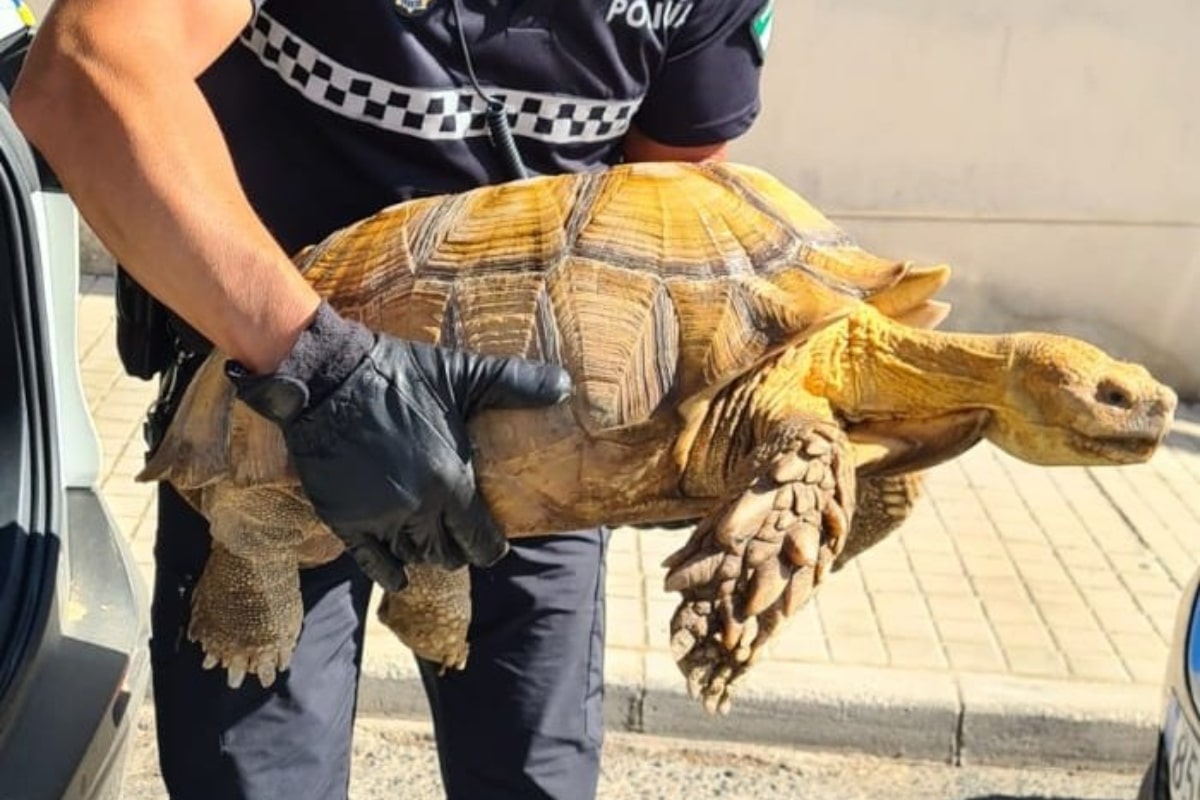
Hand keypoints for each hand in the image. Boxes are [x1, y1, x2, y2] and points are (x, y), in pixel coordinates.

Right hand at [227, 303, 571, 590]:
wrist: (328, 377)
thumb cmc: (400, 374)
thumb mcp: (463, 374)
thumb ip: (516, 384)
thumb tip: (567, 386)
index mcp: (451, 482)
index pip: (482, 542)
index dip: (491, 547)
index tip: (494, 541)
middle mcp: (417, 508)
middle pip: (448, 556)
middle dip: (459, 551)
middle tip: (462, 538)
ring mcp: (379, 517)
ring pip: (413, 557)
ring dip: (426, 554)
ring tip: (433, 542)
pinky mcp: (344, 519)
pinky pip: (371, 562)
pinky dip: (389, 572)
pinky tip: (399, 575)